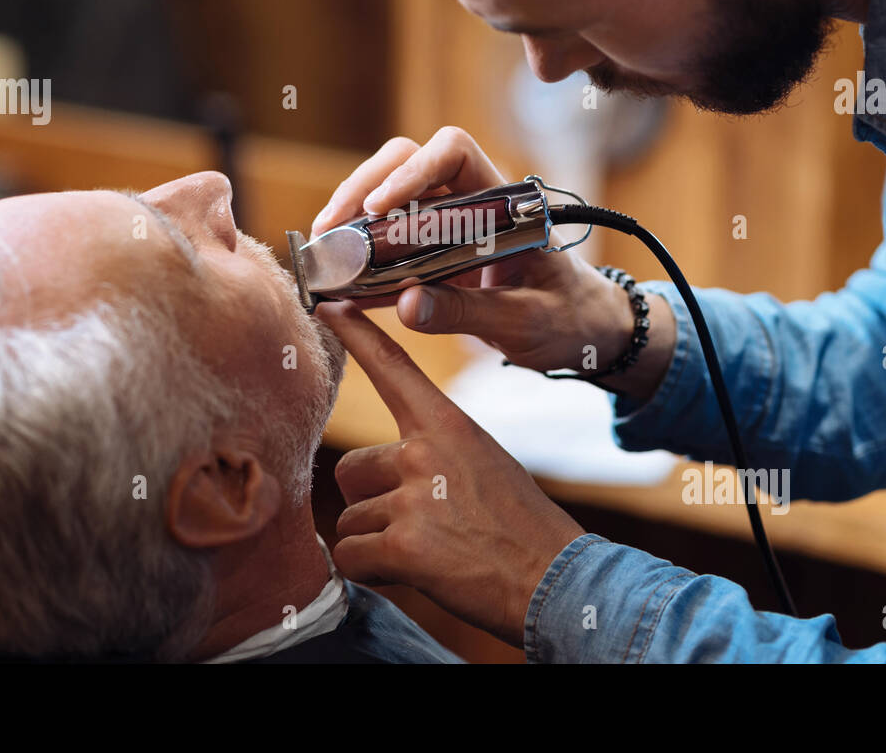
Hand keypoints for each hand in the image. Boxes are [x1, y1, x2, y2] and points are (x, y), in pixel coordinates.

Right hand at [312, 127, 674, 398]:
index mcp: (504, 201)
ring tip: (322, 256)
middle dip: (362, 191)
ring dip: (352, 225)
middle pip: (406, 165)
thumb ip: (470, 313)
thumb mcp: (526, 321)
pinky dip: (362, 266)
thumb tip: (406, 307)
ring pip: (389, 204)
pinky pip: (390, 252)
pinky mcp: (436, 260)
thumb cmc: (570, 317)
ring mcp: (450, 229)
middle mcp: (472, 203)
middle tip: (329, 231)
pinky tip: (337, 288)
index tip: (378, 207)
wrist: (585, 332)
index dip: (412, 170)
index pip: (454, 151)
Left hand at [316, 299, 585, 646]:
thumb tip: (378, 475)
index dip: (356, 335)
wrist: (555, 580)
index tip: (329, 305)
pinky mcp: (403, 547)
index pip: (393, 368)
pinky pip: (351, 557)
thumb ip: (432, 455)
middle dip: (371, 502)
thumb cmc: (520, 527)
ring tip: (432, 551)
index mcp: (448, 425)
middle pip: (350, 469)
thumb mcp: (483, 464)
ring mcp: (412, 499)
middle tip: (423, 525)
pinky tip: (415, 573)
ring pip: (352, 519)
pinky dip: (373, 573)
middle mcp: (423, 452)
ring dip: (378, 541)